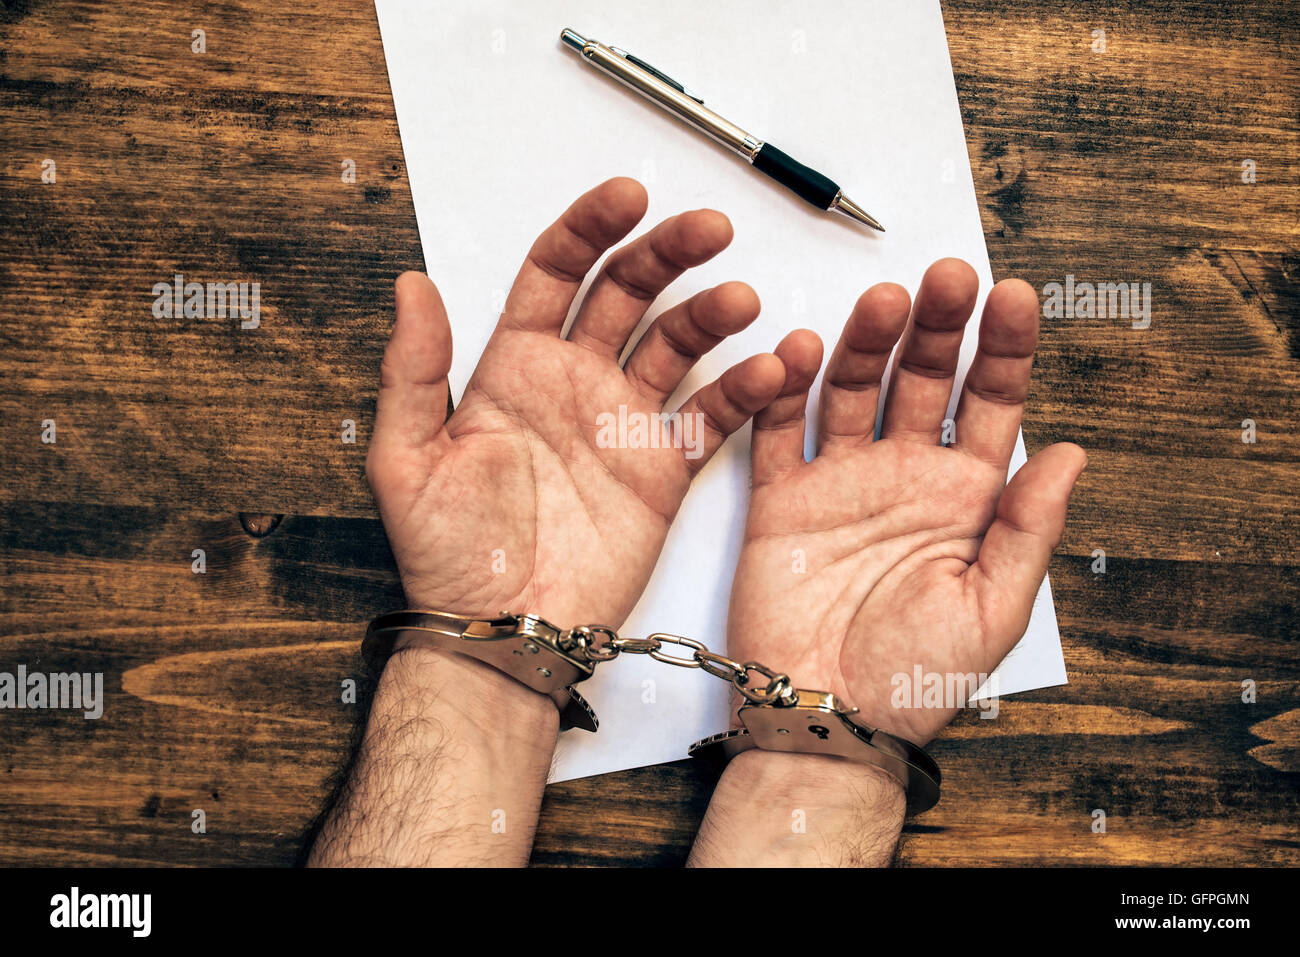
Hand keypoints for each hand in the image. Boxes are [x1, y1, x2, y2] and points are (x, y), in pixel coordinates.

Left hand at [368, 177, 784, 626]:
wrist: (505, 634)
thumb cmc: (447, 554)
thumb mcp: (406, 459)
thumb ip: (414, 370)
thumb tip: (413, 283)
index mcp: (513, 367)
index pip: (555, 273)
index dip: (590, 229)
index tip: (627, 197)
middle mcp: (574, 382)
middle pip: (627, 291)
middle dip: (667, 252)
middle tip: (708, 228)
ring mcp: (623, 422)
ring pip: (676, 343)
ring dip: (711, 314)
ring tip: (740, 301)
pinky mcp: (663, 470)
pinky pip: (711, 416)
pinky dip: (744, 389)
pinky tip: (769, 367)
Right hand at [730, 258, 1084, 746]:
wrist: (827, 718)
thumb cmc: (916, 678)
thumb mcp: (993, 607)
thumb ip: (1027, 527)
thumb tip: (1071, 453)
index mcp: (965, 499)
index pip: (991, 404)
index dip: (1003, 349)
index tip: (1013, 297)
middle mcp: (905, 477)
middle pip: (924, 380)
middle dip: (937, 325)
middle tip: (946, 277)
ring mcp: (841, 482)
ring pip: (855, 390)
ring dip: (868, 343)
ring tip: (883, 303)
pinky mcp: (782, 499)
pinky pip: (780, 430)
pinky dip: (783, 388)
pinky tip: (803, 351)